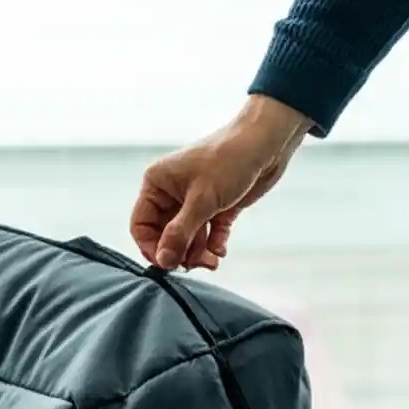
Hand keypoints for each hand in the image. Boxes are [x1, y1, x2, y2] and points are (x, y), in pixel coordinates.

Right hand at [131, 95, 312, 270]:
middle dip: (178, 252)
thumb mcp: (202, 200)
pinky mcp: (218, 207)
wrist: (266, 143)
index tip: (167, 264)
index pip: (141, 224)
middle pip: (165, 234)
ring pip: (188, 237)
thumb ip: (180, 233)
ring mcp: (196, 200)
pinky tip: (220, 251)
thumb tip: (163, 260)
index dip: (151, 247)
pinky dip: (213, 244)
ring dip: (197, 252)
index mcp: (158, 183)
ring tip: (211, 261)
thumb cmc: (229, 160)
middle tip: (194, 265)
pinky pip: (209, 233)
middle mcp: (172, 192)